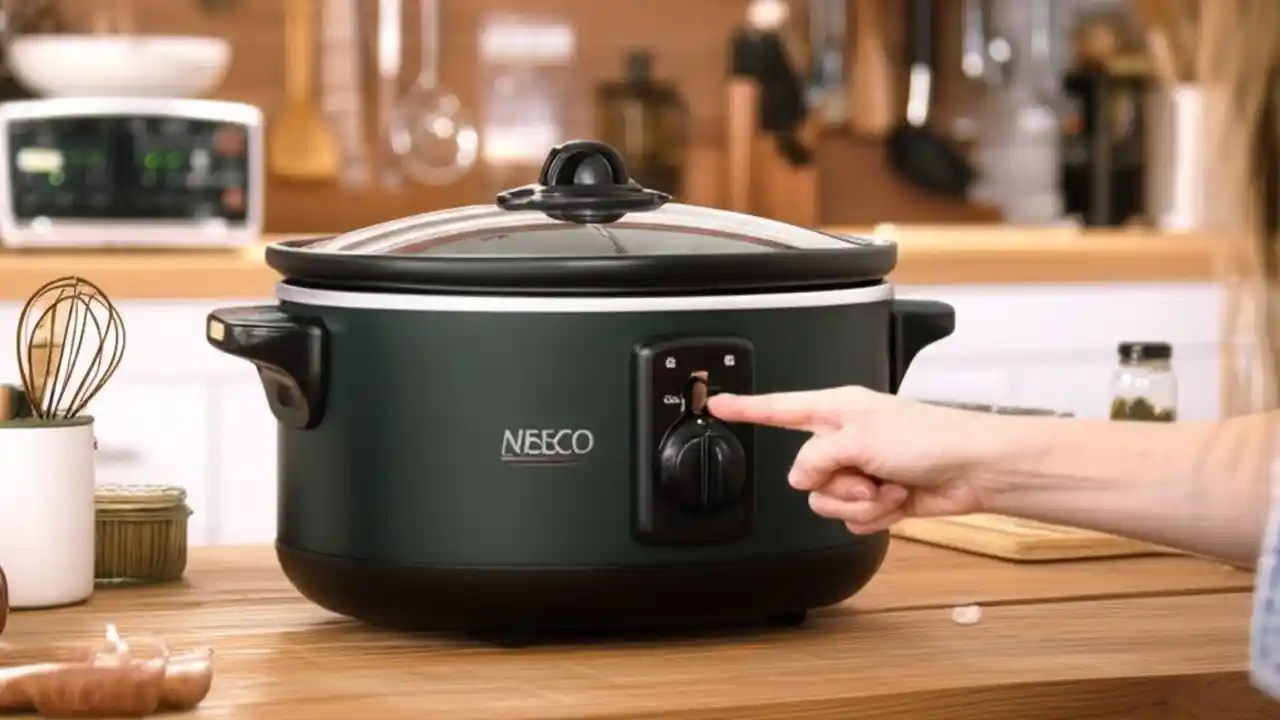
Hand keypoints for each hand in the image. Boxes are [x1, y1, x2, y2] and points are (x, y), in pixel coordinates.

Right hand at [707, 386, 1008, 534]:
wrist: (974, 470)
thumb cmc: (931, 438)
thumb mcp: (861, 437)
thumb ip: (816, 457)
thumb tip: (799, 477)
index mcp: (836, 411)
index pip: (777, 408)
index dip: (745, 408)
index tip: (716, 404)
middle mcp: (845, 439)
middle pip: (804, 473)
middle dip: (835, 483)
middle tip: (864, 475)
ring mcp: (859, 470)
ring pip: (825, 501)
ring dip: (858, 502)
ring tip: (887, 488)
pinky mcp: (876, 498)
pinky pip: (852, 519)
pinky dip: (875, 515)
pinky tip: (898, 501)